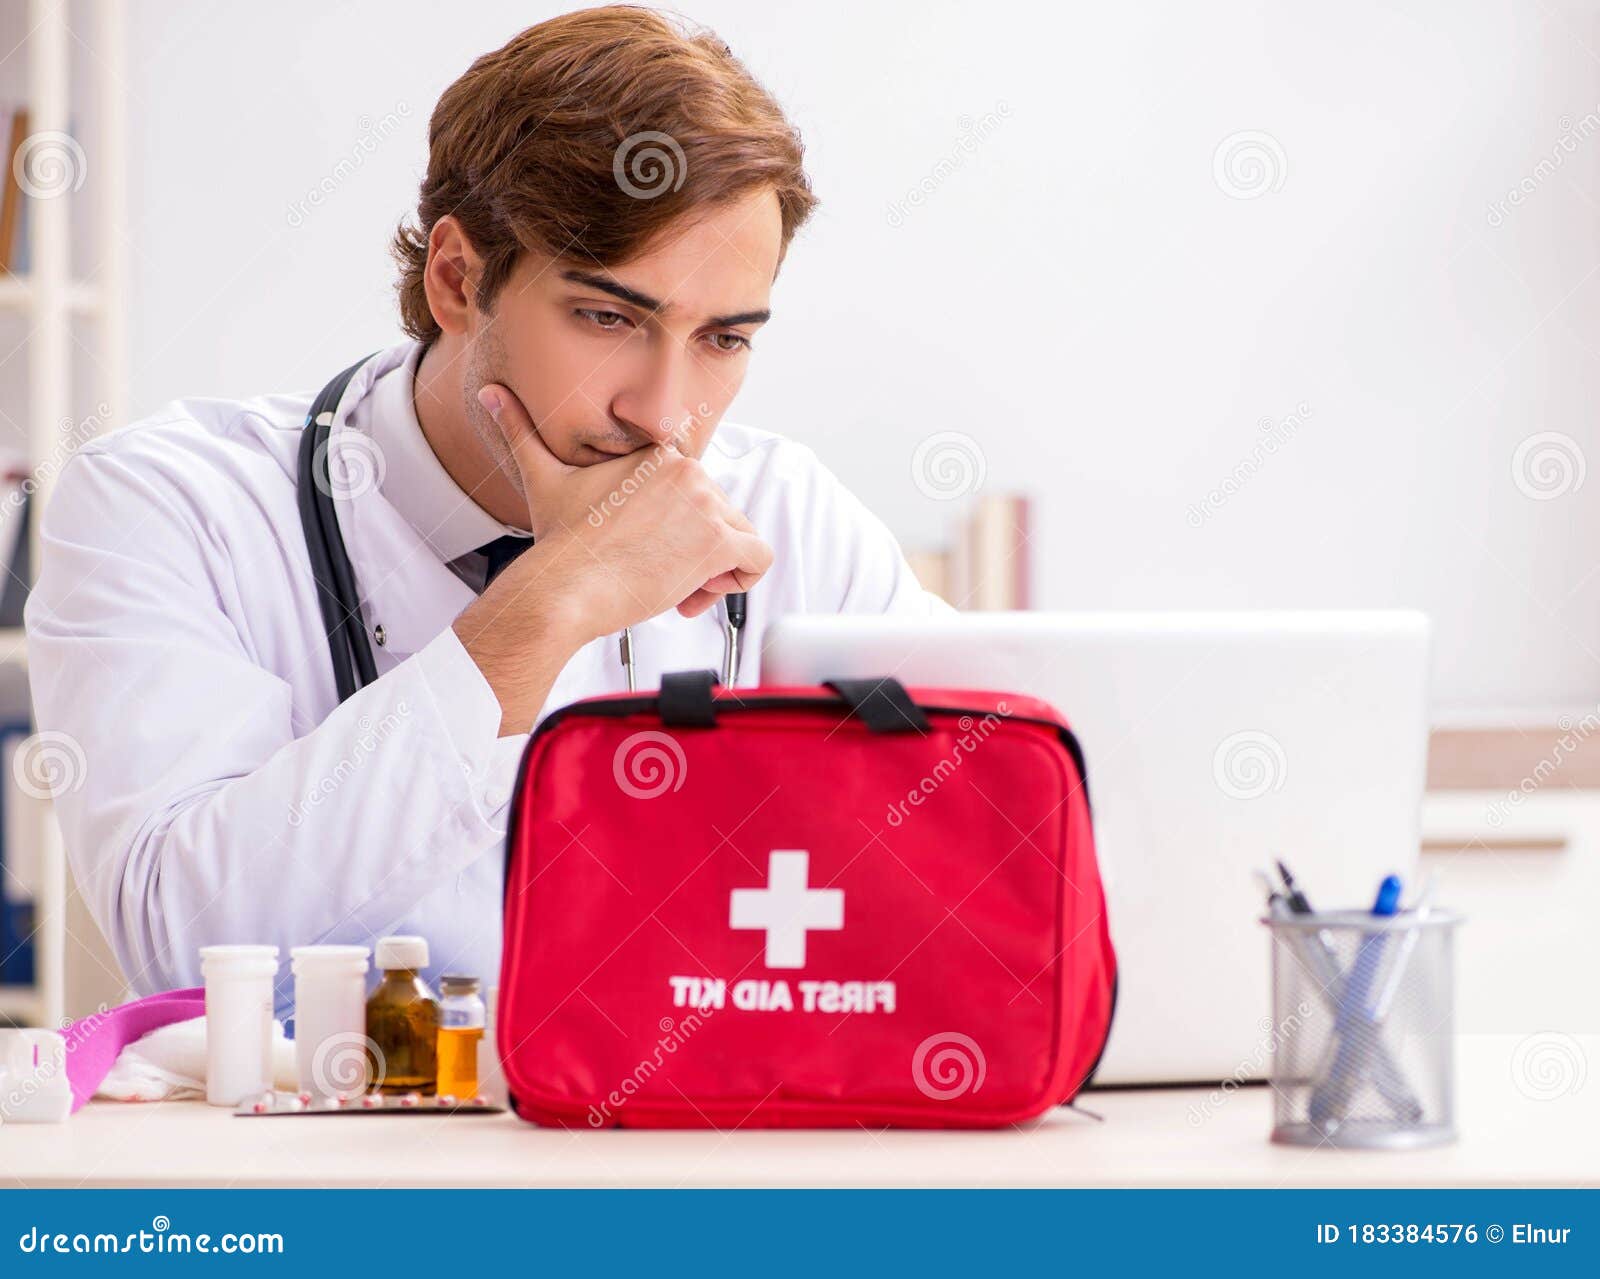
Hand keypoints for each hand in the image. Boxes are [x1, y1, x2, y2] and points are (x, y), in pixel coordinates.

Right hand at [477, 382, 772, 639]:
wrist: (564, 586)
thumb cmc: (559, 544)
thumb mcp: (543, 478)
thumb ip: (521, 431)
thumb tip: (490, 394)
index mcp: (658, 454)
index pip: (694, 493)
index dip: (677, 524)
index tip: (646, 546)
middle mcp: (688, 470)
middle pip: (718, 516)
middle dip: (693, 553)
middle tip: (657, 576)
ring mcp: (706, 503)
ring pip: (740, 538)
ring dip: (712, 570)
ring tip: (673, 588)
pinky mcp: (718, 541)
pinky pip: (759, 559)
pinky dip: (740, 582)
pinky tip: (696, 592)